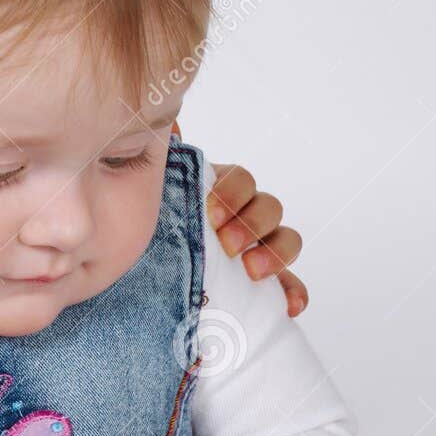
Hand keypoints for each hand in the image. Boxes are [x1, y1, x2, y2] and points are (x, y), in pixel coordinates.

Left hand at [174, 124, 307, 317]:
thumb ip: (167, 161)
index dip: (233, 195)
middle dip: (252, 224)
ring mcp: (256, 246)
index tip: (212, 216)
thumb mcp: (157, 192)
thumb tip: (172, 128)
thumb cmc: (155, 219)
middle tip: (227, 244)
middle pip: (268, 208)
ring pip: (284, 239)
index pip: (241, 181)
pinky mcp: (263, 280)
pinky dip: (293, 292)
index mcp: (218, 190)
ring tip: (252, 270)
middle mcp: (242, 215)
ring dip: (274, 252)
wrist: (141, 262)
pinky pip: (288, 284)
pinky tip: (290, 306)